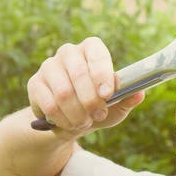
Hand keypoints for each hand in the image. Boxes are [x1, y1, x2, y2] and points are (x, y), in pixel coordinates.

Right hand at [27, 36, 144, 135]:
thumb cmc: (97, 108)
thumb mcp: (117, 106)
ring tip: (84, 123)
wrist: (71, 122)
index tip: (107, 95)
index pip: (96, 52)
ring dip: (77, 114)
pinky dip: (62, 120)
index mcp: (91, 51)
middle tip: (98, 115)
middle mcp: (69, 53)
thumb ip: (127, 98)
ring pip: (63, 92)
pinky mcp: (35, 83)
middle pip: (78, 73)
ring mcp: (49, 66)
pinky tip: (69, 125)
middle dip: (90, 101)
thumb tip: (140, 94)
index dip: (102, 73)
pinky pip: (49, 104)